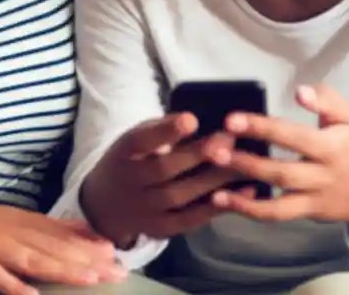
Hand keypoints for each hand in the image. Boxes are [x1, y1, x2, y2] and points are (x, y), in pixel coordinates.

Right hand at [0, 204, 125, 294]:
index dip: (87, 241)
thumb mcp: (1, 223)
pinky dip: (14, 287)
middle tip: (115, 271)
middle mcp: (7, 228)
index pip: (58, 230)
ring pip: (32, 259)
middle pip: (52, 245)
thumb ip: (34, 230)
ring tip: (89, 279)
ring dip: (63, 269)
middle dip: (86, 259)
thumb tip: (73, 235)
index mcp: (15, 218)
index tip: (115, 252)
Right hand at [81, 114, 249, 245]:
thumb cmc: (132, 161)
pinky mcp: (160, 229)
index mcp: (123, 152)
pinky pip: (190, 219)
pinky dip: (217, 207)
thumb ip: (162, 130)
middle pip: (164, 169)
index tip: (192, 119)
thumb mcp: (137, 139)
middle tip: (229, 140)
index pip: (141, 140)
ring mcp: (144, 209)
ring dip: (213, 180)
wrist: (106, 204)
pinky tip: (243, 192)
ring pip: (180, 195)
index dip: (166, 131)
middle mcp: (130, 182)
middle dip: (199, 154)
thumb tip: (199, 120)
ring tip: (242, 164)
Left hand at [207, 85, 348, 244]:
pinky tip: (223, 200)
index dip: (262, 128)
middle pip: (283, 171)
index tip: (231, 119)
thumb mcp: (348, 117)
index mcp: (332, 146)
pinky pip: (277, 215)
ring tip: (214, 182)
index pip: (294, 136)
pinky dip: (250, 210)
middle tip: (215, 149)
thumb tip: (299, 92)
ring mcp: (313, 198)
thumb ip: (326, 100)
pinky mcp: (306, 213)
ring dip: (244, 193)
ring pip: (278, 201)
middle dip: (248, 162)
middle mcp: (322, 175)